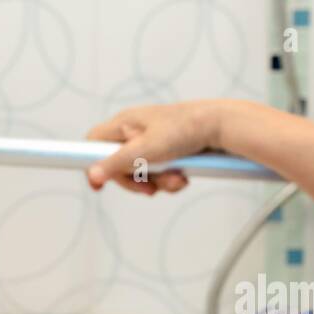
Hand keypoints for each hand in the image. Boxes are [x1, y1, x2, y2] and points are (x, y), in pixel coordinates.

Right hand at [85, 99, 230, 195]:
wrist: (221, 125)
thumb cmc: (184, 129)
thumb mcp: (145, 150)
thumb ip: (116, 164)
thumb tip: (92, 176)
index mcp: (124, 124)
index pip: (93, 143)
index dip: (92, 164)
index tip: (99, 185)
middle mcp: (134, 131)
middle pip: (117, 165)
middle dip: (134, 181)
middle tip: (148, 188)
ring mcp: (150, 142)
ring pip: (140, 172)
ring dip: (156, 182)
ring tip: (175, 180)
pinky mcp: (166, 151)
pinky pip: (157, 173)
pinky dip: (168, 179)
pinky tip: (182, 177)